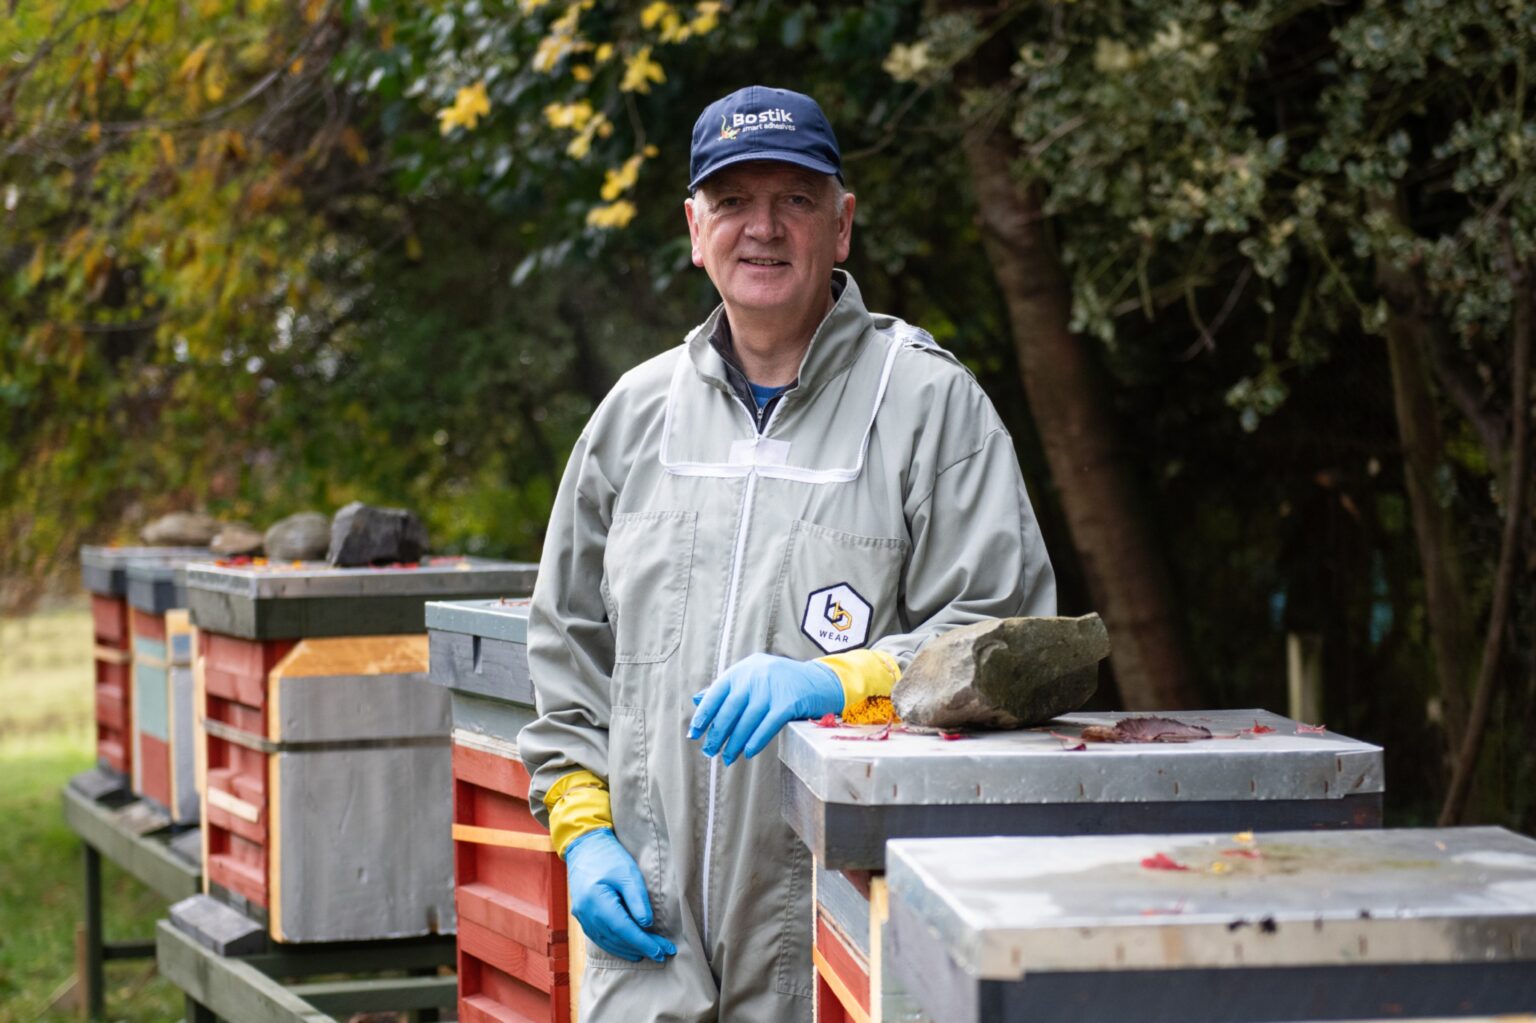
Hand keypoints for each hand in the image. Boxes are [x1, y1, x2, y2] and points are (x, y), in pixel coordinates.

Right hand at [564, 829, 676, 962]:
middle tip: (663, 953)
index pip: (624, 930)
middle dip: (641, 948)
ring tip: (649, 954)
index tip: (663, 950)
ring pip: (607, 942)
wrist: (584, 848)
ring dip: (629, 950)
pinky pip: (600, 937)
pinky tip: (628, 949)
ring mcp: (582, 917)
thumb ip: (637, 900)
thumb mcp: (628, 873)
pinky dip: (615, 945)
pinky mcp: (582, 917)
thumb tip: (646, 924)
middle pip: (617, 939)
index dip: (644, 943)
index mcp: (597, 902)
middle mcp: (586, 914)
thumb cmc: (609, 857)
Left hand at [688, 653, 842, 764]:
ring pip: (746, 721)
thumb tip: (697, 700)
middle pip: (729, 710)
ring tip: (728, 757)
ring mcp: (772, 689)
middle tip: (710, 751)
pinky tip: (748, 752)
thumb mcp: (754, 677)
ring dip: (735, 743)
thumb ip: (727, 688)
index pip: (716, 693)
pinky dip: (755, 741)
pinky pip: (766, 727)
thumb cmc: (782, 682)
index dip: (704, 715)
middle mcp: (755, 676)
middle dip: (718, 734)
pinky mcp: (788, 702)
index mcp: (743, 669)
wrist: (821, 680)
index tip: (694, 733)